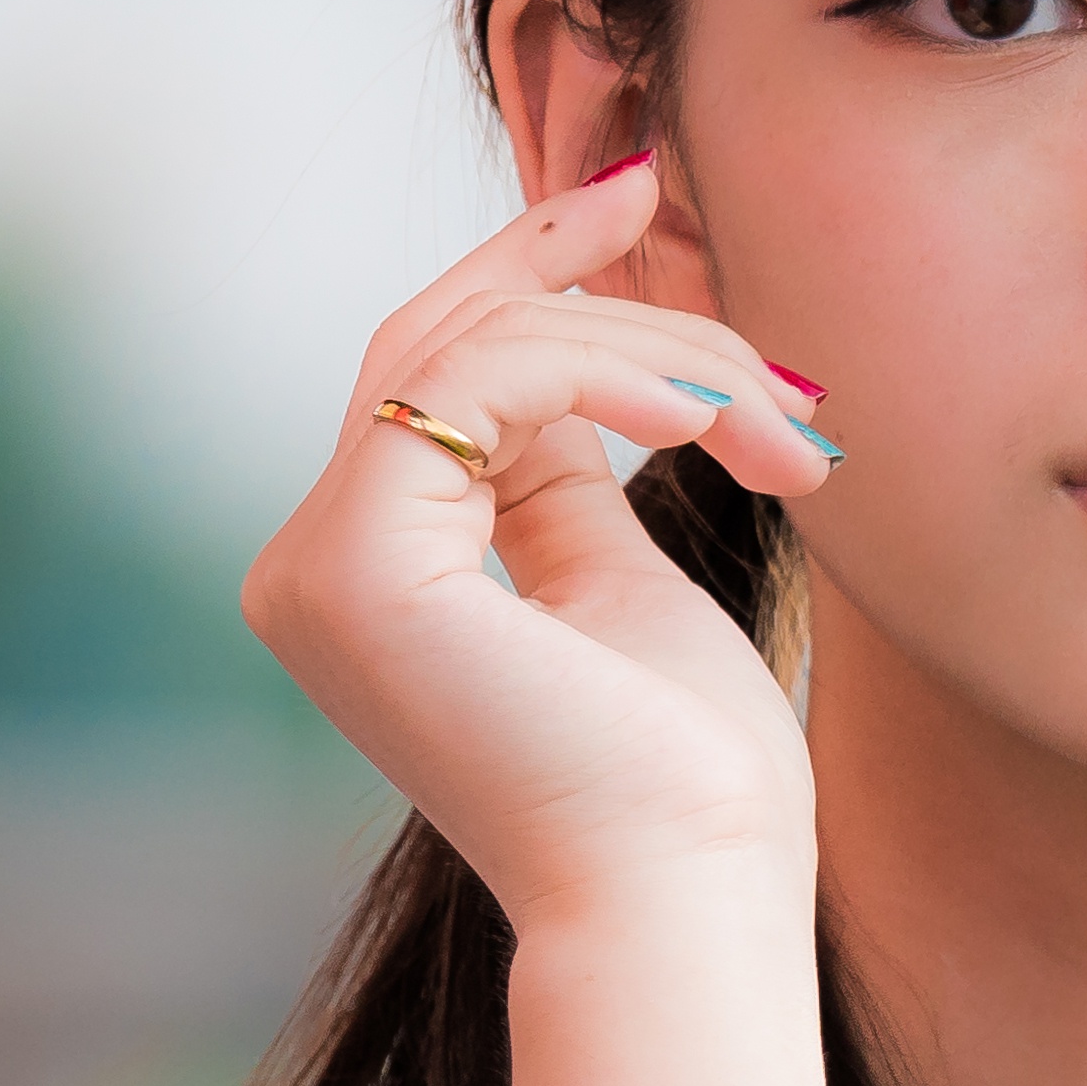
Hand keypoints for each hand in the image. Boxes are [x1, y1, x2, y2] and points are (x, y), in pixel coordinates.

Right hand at [239, 158, 851, 939]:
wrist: (687, 896)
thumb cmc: (683, 772)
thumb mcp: (616, 576)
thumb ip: (564, 470)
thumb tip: (574, 346)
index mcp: (371, 572)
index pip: (436, 372)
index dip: (529, 270)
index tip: (637, 195)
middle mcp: (314, 566)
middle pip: (441, 338)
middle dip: (580, 273)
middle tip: (667, 190)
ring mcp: (319, 567)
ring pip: (477, 348)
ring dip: (651, 352)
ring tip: (772, 419)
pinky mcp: (355, 565)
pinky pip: (481, 384)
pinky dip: (611, 374)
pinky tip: (709, 421)